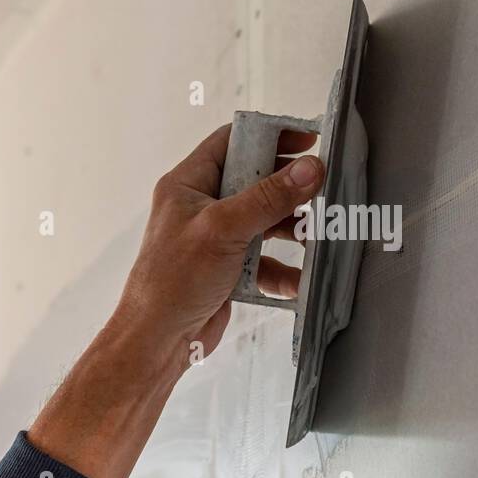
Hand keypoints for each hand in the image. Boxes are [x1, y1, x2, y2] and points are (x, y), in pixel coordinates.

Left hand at [28, 125, 323, 477]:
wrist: (158, 341)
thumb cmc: (172, 281)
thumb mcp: (224, 229)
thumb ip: (269, 198)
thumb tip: (309, 168)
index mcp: (188, 184)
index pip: (231, 142)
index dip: (269, 137)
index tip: (307, 141)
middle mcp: (201, 207)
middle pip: (254, 182)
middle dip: (287, 190)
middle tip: (320, 190)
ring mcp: (215, 239)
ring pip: (263, 222)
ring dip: (290, 231)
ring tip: (314, 237)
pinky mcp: (227, 269)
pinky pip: (263, 260)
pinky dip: (281, 270)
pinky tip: (297, 280)